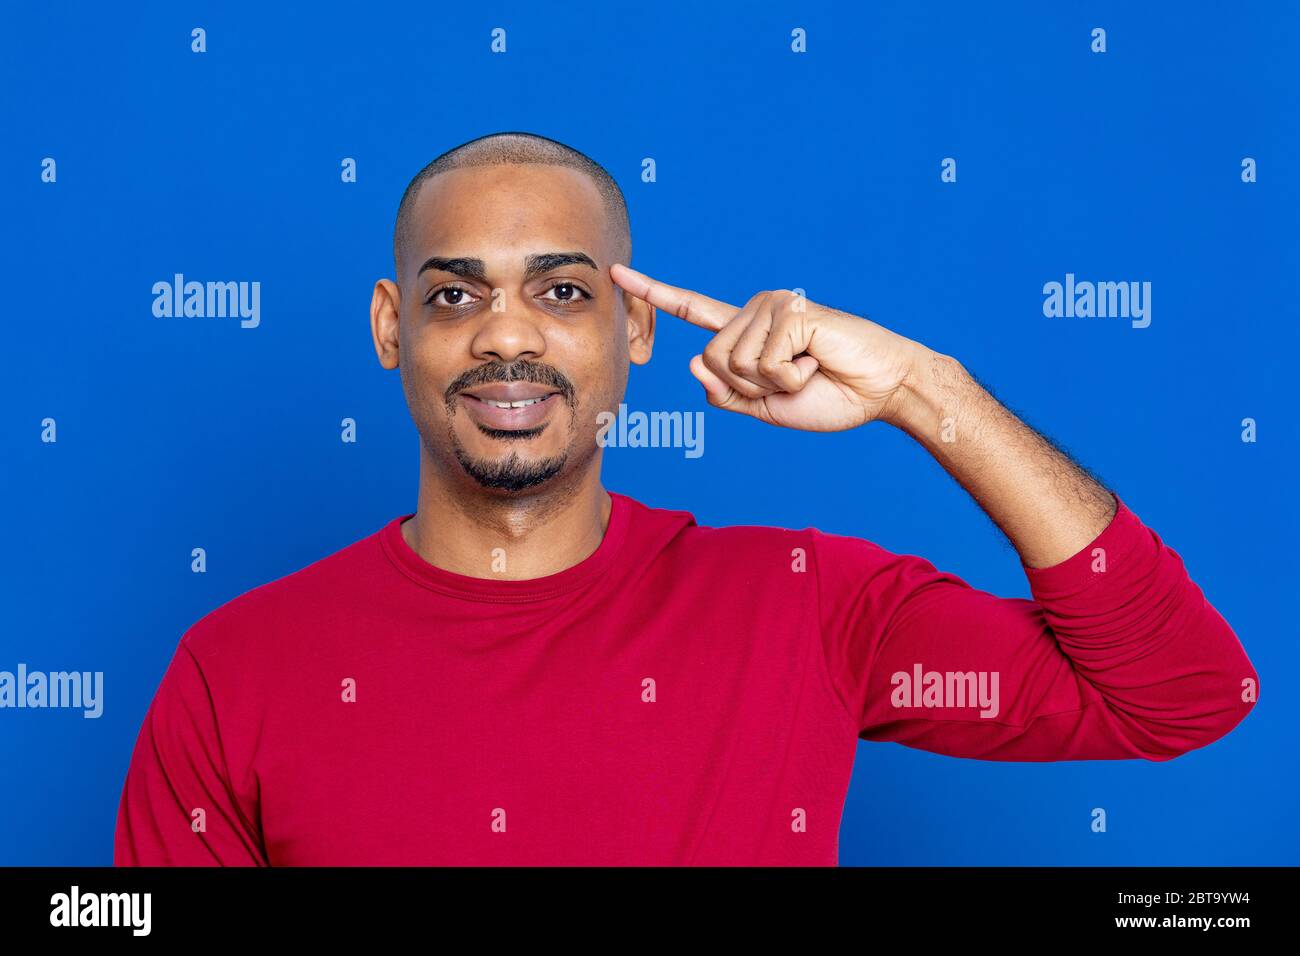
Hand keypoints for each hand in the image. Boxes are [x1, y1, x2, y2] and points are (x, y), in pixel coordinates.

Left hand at [610, 263, 931, 431]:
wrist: (880, 391)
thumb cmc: (828, 397)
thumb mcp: (765, 407)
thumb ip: (726, 395)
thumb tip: (694, 364)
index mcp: (744, 332)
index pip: (691, 310)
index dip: (652, 293)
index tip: (617, 273)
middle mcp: (753, 311)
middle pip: (710, 362)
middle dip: (749, 387)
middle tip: (795, 378)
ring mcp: (771, 306)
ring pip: (733, 364)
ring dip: (775, 383)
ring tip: (809, 368)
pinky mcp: (791, 310)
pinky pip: (765, 363)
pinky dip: (793, 377)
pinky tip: (818, 362)